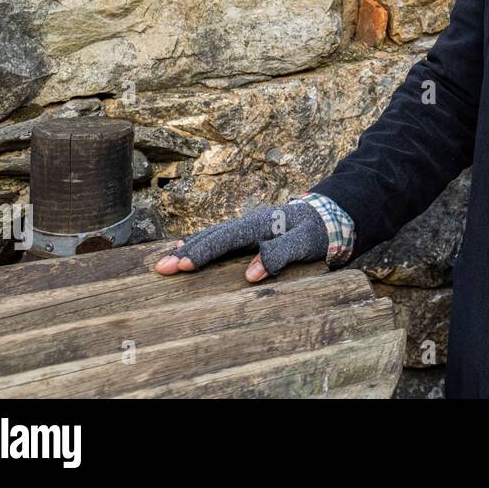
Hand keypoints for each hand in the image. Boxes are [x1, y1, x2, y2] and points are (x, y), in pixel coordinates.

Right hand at [154, 202, 328, 281]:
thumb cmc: (316, 231)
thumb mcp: (306, 243)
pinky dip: (201, 242)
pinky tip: (187, 246)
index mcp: (258, 224)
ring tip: (167, 259)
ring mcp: (246, 225)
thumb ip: (280, 254)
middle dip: (185, 252)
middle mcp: (247, 222)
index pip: (224, 240)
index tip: (181, 266)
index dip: (202, 253)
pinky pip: (218, 236)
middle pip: (211, 236)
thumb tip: (250, 274)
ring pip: (212, 235)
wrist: (327, 214)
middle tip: (160, 268)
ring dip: (189, 247)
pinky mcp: (248, 231)